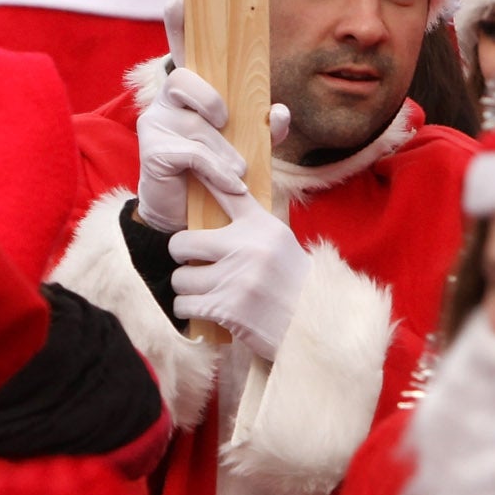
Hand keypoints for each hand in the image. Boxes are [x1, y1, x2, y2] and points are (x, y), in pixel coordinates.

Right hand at [137, 68, 289, 231]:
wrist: (183, 218)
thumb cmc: (212, 174)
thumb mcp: (245, 147)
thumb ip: (265, 129)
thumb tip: (279, 112)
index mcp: (182, 94)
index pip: (181, 63)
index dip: (187, 49)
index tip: (214, 84)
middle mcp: (162, 104)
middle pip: (183, 81)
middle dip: (212, 102)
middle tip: (228, 126)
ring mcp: (153, 126)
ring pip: (195, 125)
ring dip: (224, 152)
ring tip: (240, 173)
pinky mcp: (152, 152)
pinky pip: (193, 154)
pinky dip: (218, 171)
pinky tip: (233, 186)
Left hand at [167, 167, 308, 362]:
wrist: (313, 323)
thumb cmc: (293, 283)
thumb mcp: (279, 243)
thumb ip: (250, 226)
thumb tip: (220, 197)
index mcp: (261, 227)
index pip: (228, 194)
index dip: (206, 179)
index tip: (192, 170)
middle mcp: (246, 248)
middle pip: (182, 243)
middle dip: (182, 256)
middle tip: (192, 263)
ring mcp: (235, 279)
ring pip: (180, 279)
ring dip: (187, 289)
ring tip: (204, 291)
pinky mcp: (227, 309)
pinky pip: (184, 305)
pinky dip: (189, 310)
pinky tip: (204, 309)